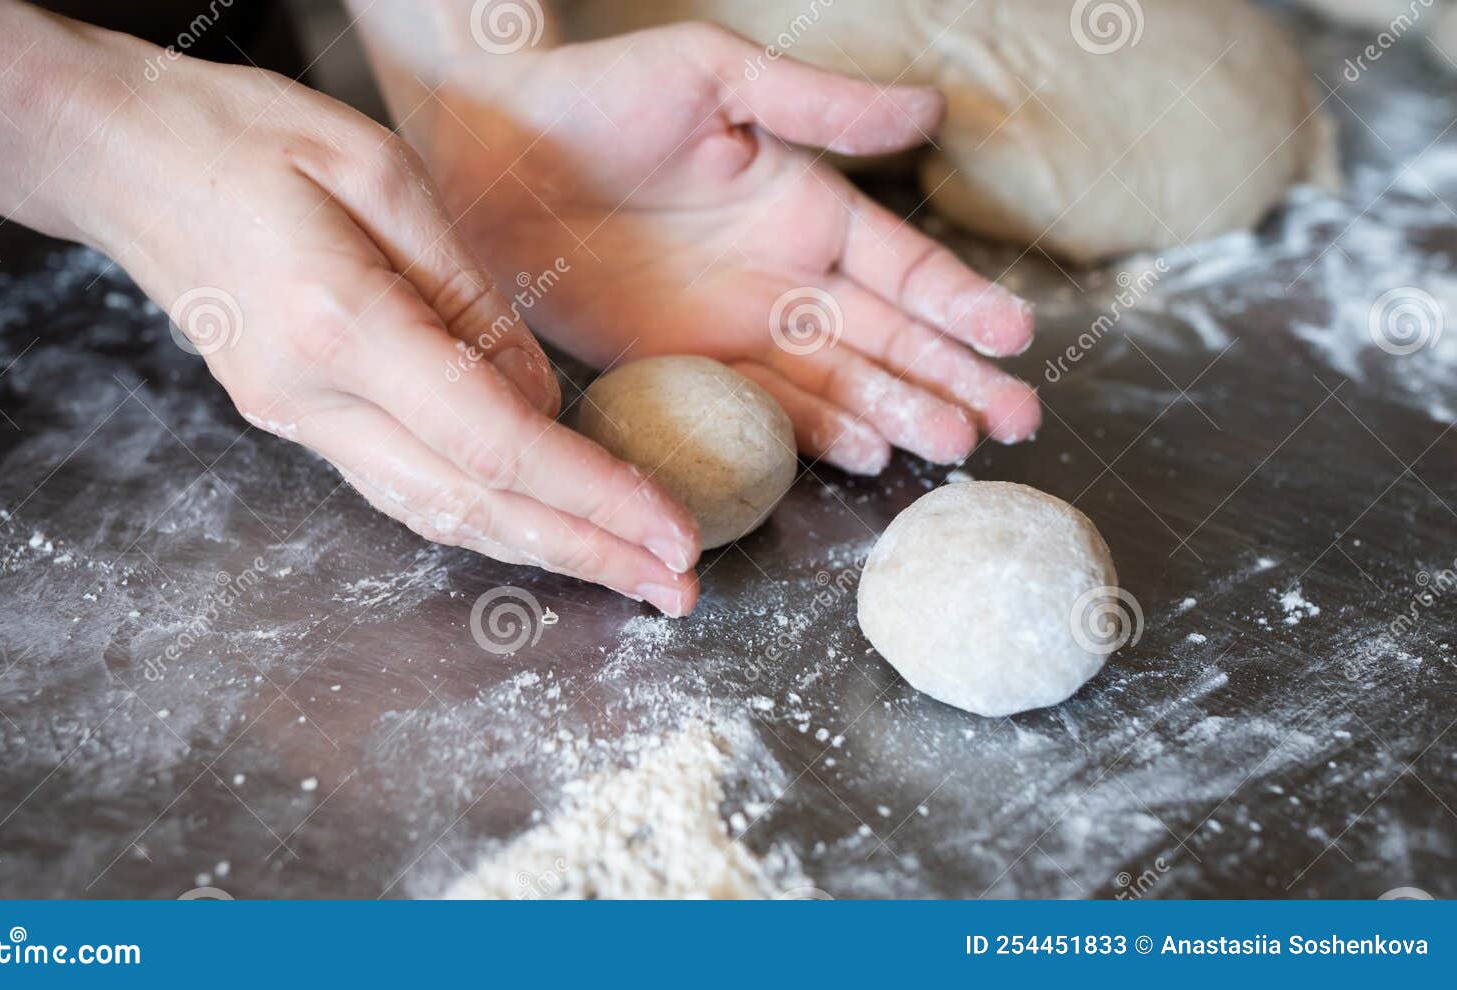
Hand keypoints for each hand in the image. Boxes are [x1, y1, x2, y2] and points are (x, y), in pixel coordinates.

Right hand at [61, 52, 701, 613]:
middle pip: (473, 506)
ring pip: (437, 514)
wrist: (125, 159)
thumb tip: (544, 405)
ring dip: (541, 550)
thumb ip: (471, 300)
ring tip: (628, 573)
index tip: (671, 532)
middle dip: (587, 553)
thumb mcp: (382, 176)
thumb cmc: (248, 139)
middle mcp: (316, 401)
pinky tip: (541, 528)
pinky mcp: (296, 421)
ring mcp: (297, 423)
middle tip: (676, 589)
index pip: (496, 443)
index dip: (594, 496)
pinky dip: (485, 516)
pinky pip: (406, 488)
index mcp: (342, 329)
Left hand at [392, 23, 1041, 474]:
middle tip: (1015, 421)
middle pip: (888, 338)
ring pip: (837, 382)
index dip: (960, 301)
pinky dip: (813, 434)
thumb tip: (929, 108)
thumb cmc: (602, 94)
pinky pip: (757, 410)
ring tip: (953, 446)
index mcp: (806, 206)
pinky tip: (865, 455)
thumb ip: (819, 105)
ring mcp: (735, 330)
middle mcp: (784, 277)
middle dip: (954, 376)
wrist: (489, 149)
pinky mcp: (679, 368)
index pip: (904, 264)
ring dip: (898, 412)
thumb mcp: (715, 77)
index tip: (1015, 335)